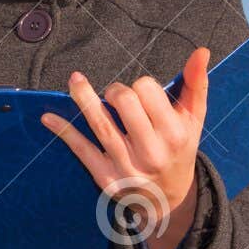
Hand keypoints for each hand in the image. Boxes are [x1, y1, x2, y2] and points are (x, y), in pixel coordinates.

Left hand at [38, 48, 211, 248]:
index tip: (142, 92)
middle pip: (124, 103)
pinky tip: (48, 117)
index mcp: (174, 134)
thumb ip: (196, 84)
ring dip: (83, 98)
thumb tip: (201, 51)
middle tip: (117, 95)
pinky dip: (64, 131)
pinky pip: (81, 150)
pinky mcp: (105, 178)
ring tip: (75, 80)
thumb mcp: (193, 120)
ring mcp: (126, 165)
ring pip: (100, 124)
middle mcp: (151, 151)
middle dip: (117, 91)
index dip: (142, 85)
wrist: (169, 197)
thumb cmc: (179, 149)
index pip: (148, 92)